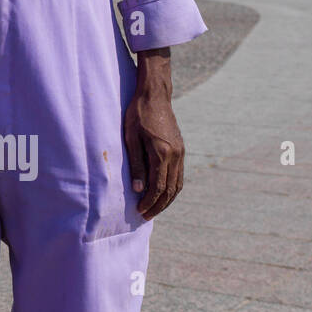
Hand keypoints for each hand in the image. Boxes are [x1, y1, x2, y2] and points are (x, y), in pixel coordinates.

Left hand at [123, 47, 184, 220]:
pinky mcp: (181, 149)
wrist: (155, 95)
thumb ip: (136, 164)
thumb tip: (138, 189)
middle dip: (158, 205)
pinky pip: (179, 175)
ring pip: (178, 184)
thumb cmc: (137, 114)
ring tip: (154, 209)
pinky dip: (173, 188)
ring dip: (167, 199)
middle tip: (146, 216)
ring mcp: (181, 152)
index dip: (149, 201)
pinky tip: (163, 193)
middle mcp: (175, 155)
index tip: (139, 211)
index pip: (158, 186)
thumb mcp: (130, 138)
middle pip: (170, 189)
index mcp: (162, 152)